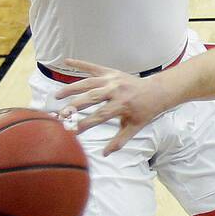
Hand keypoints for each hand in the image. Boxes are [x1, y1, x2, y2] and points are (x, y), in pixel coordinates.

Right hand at [54, 60, 172, 153]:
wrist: (157, 91)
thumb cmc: (144, 111)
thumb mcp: (135, 127)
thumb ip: (120, 140)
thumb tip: (105, 154)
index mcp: (122, 105)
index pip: (99, 116)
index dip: (85, 124)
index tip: (71, 131)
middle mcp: (116, 90)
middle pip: (91, 98)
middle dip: (74, 106)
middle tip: (61, 115)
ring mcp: (112, 79)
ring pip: (88, 82)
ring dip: (71, 88)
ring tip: (57, 96)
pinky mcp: (111, 72)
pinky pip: (93, 67)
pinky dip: (80, 63)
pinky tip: (66, 61)